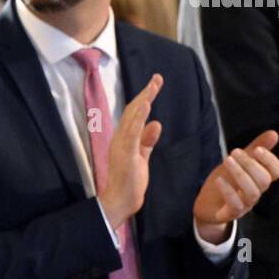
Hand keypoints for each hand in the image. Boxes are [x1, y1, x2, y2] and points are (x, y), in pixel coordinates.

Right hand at [98, 74, 163, 228]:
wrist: (120, 201)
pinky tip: (145, 105)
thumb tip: (156, 123)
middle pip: (133, 111)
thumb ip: (147, 140)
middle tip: (158, 77)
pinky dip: (138, 117)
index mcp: (124, 139)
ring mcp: (122, 146)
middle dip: (146, 93)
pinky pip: (132, 132)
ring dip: (143, 101)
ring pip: (132, 118)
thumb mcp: (142, 157)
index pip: (134, 114)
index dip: (144, 98)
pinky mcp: (126, 154)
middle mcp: (120, 138)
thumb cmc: (130, 181)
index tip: (155, 84)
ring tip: (152, 86)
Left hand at [193, 130, 278, 242]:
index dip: (271, 160)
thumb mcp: (238, 163)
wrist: (207, 206)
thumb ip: (254, 149)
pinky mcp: (230, 213)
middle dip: (251, 164)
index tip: (257, 149)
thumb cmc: (226, 182)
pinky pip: (236, 206)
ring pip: (252, 193)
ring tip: (227, 160)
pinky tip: (219, 179)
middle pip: (264, 181)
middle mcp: (255, 192)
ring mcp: (244, 205)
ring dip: (240, 174)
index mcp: (259, 179)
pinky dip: (228, 191)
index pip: (277, 172)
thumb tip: (274, 133)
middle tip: (234, 152)